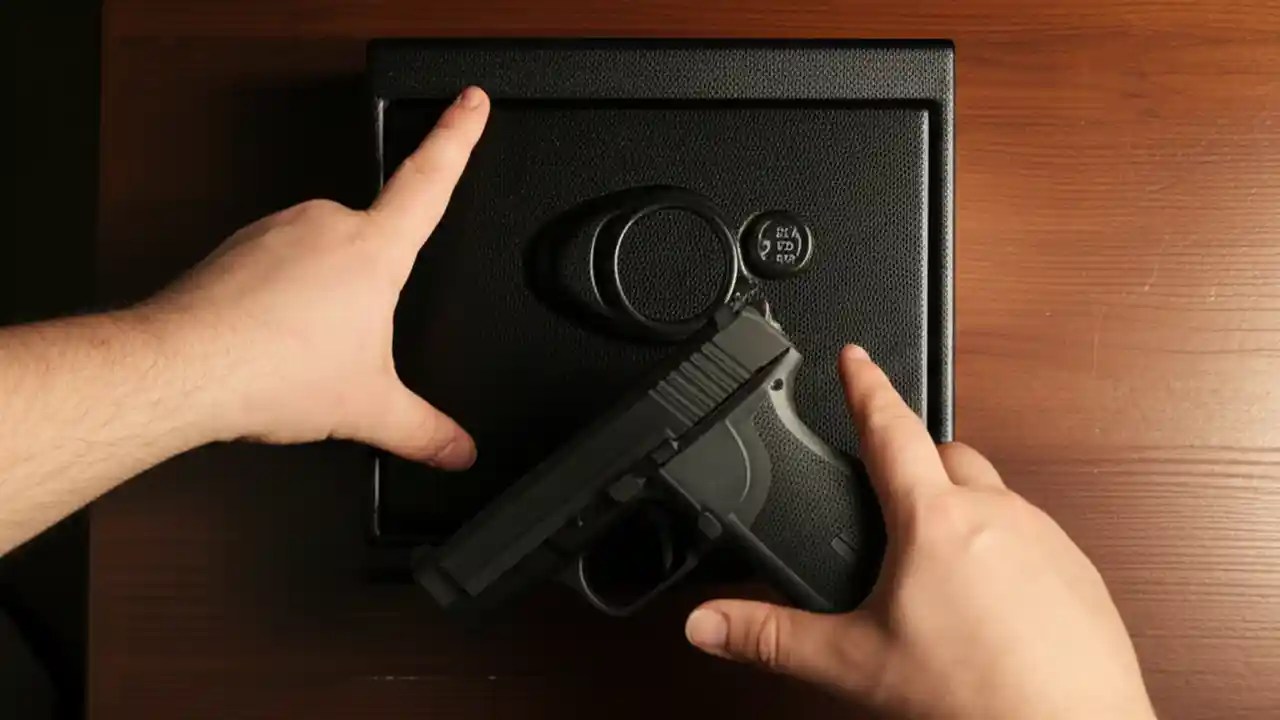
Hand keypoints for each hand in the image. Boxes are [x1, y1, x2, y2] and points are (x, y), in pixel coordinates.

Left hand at [136, 86, 490, 467]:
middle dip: (367, 293)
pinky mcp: (237, 246)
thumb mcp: (369, 410)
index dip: (458, 136)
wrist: (182, 369)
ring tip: (302, 351)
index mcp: (374, 250)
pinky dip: (279, 299)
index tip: (472, 101)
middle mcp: (325, 224)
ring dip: (321, 296)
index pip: (430, 179)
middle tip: (349, 347)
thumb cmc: (271, 371)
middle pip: (371, 243)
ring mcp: (276, 230)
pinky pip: (276, 266)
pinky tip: (270, 339)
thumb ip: (425, 432)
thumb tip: (458, 451)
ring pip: (320, 258)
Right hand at [684, 346, 1155, 719]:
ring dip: (961, 505)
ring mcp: (1046, 538)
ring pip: (994, 492)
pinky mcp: (1080, 571)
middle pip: (948, 450)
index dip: (864, 384)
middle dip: (915, 454)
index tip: (854, 356)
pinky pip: (1034, 532)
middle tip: (886, 486)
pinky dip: (1002, 546)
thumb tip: (709, 623)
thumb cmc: (980, 700)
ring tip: (933, 558)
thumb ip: (773, 637)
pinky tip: (984, 598)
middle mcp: (997, 513)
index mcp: (935, 519)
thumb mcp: (856, 664)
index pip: (890, 425)